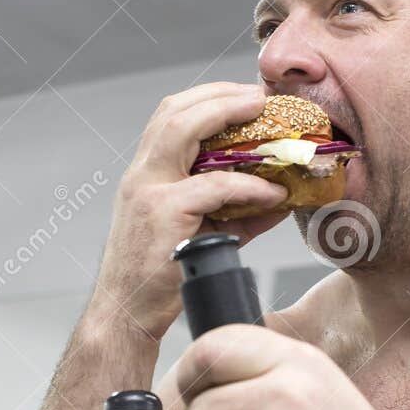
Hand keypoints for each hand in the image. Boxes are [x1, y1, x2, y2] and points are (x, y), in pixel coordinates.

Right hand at [89, 83, 291, 340]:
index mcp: (147, 173)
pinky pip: (212, 187)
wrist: (126, 314)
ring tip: (265, 118)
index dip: (210, 96)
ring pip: (182, 129)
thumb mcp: (201, 234)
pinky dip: (248, 186)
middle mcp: (142, 175)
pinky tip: (273, 192)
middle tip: (261, 97)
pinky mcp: (162, 215)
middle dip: (221, 95)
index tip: (247, 95)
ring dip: (226, 115)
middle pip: (175, 110)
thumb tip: (283, 197)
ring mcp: (148, 192)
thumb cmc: (161, 276)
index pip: (171, 115)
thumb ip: (239, 211)